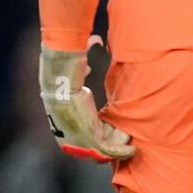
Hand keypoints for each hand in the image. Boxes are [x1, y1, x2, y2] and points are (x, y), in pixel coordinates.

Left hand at [39, 38, 134, 162]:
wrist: (61, 82)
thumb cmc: (67, 73)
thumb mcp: (78, 70)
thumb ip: (85, 65)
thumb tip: (95, 40)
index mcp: (66, 123)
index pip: (86, 132)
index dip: (103, 129)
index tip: (115, 123)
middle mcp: (70, 136)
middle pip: (96, 142)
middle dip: (112, 137)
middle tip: (125, 131)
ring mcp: (79, 140)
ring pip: (104, 147)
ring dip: (118, 142)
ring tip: (129, 135)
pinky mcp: (90, 140)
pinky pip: (108, 152)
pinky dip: (121, 152)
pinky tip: (131, 150)